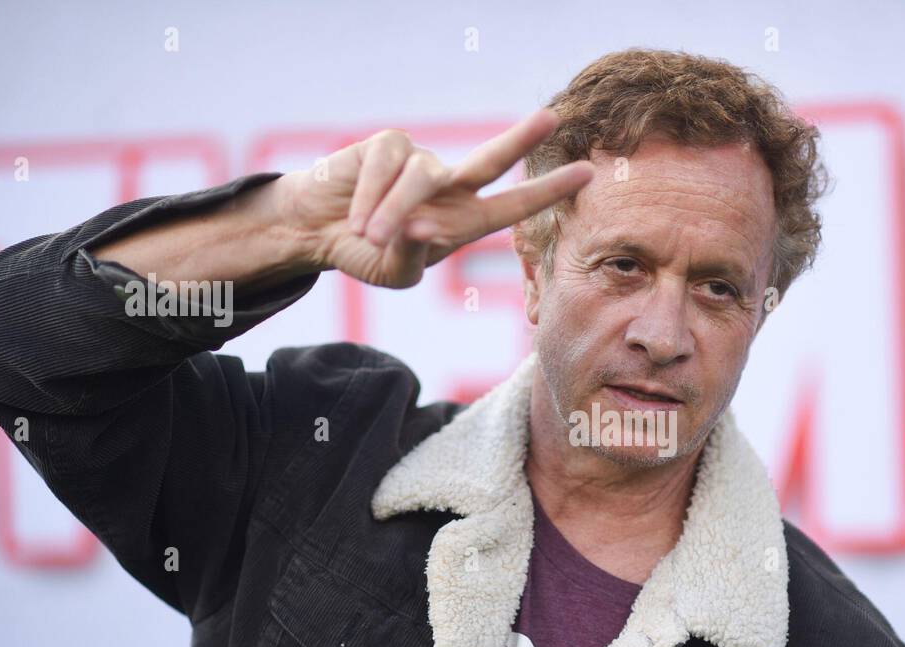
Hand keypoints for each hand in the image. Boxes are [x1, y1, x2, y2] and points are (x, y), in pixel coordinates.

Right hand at [278, 108, 593, 288]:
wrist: (318, 231)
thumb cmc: (364, 253)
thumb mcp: (394, 271)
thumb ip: (413, 255)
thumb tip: (421, 226)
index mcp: (463, 221)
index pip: (513, 206)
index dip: (548, 192)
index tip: (586, 174)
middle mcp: (450, 187)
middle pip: (491, 159)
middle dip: (520, 139)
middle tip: (552, 118)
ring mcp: (421, 162)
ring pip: (420, 180)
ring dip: (392, 212)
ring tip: (368, 235)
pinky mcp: (389, 145)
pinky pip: (387, 168)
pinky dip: (369, 197)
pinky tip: (354, 215)